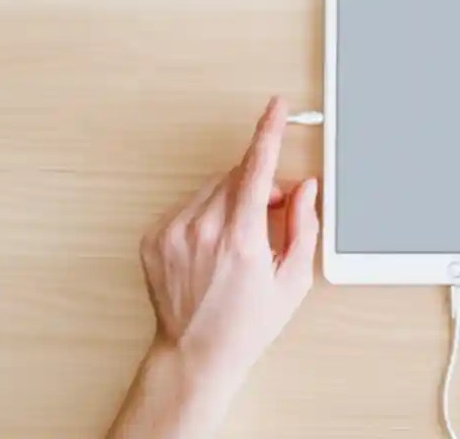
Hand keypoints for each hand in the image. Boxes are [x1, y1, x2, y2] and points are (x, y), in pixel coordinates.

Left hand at [108, 97, 319, 438]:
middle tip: (275, 209)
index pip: (256, 170)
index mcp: (240, 241)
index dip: (269, 132)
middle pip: (236, 177)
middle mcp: (202, 231)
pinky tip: (214, 245)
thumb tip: (305, 188)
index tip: (276, 107)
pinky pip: (189, 205)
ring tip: (242, 235)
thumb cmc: (246, 324)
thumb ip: (304, 226)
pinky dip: (207, 212)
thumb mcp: (292, 280)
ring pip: (212, 188)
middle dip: (260, 183)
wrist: (195, 353)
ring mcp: (173, 233)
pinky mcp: (154, 238)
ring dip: (233, 198)